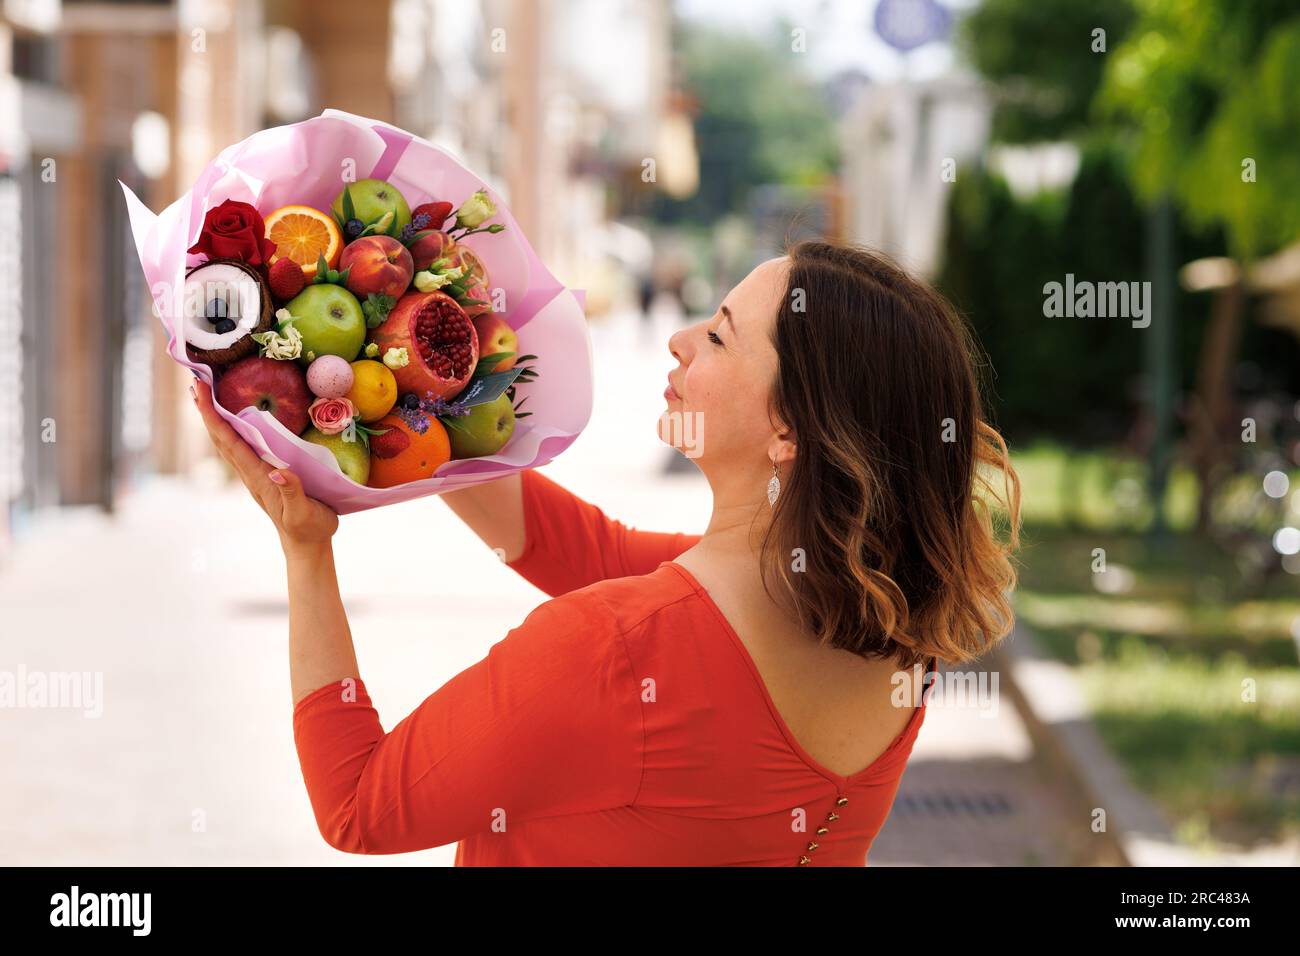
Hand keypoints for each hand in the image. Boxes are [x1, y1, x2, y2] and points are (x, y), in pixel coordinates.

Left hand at [191, 377, 338, 553]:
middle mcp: (251, 473)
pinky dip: (229, 428)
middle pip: (220, 438)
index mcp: (258, 477)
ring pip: (226, 442)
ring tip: (204, 394)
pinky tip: (231, 419)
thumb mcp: (303, 513)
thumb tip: (276, 469)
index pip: (229, 441)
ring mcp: (254, 474)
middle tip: (196, 381)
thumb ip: (292, 492)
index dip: (214, 415)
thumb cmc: (309, 529)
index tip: (202, 391)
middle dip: (206, 410)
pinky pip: (239, 447)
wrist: (306, 547)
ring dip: (214, 417)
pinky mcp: (262, 475)